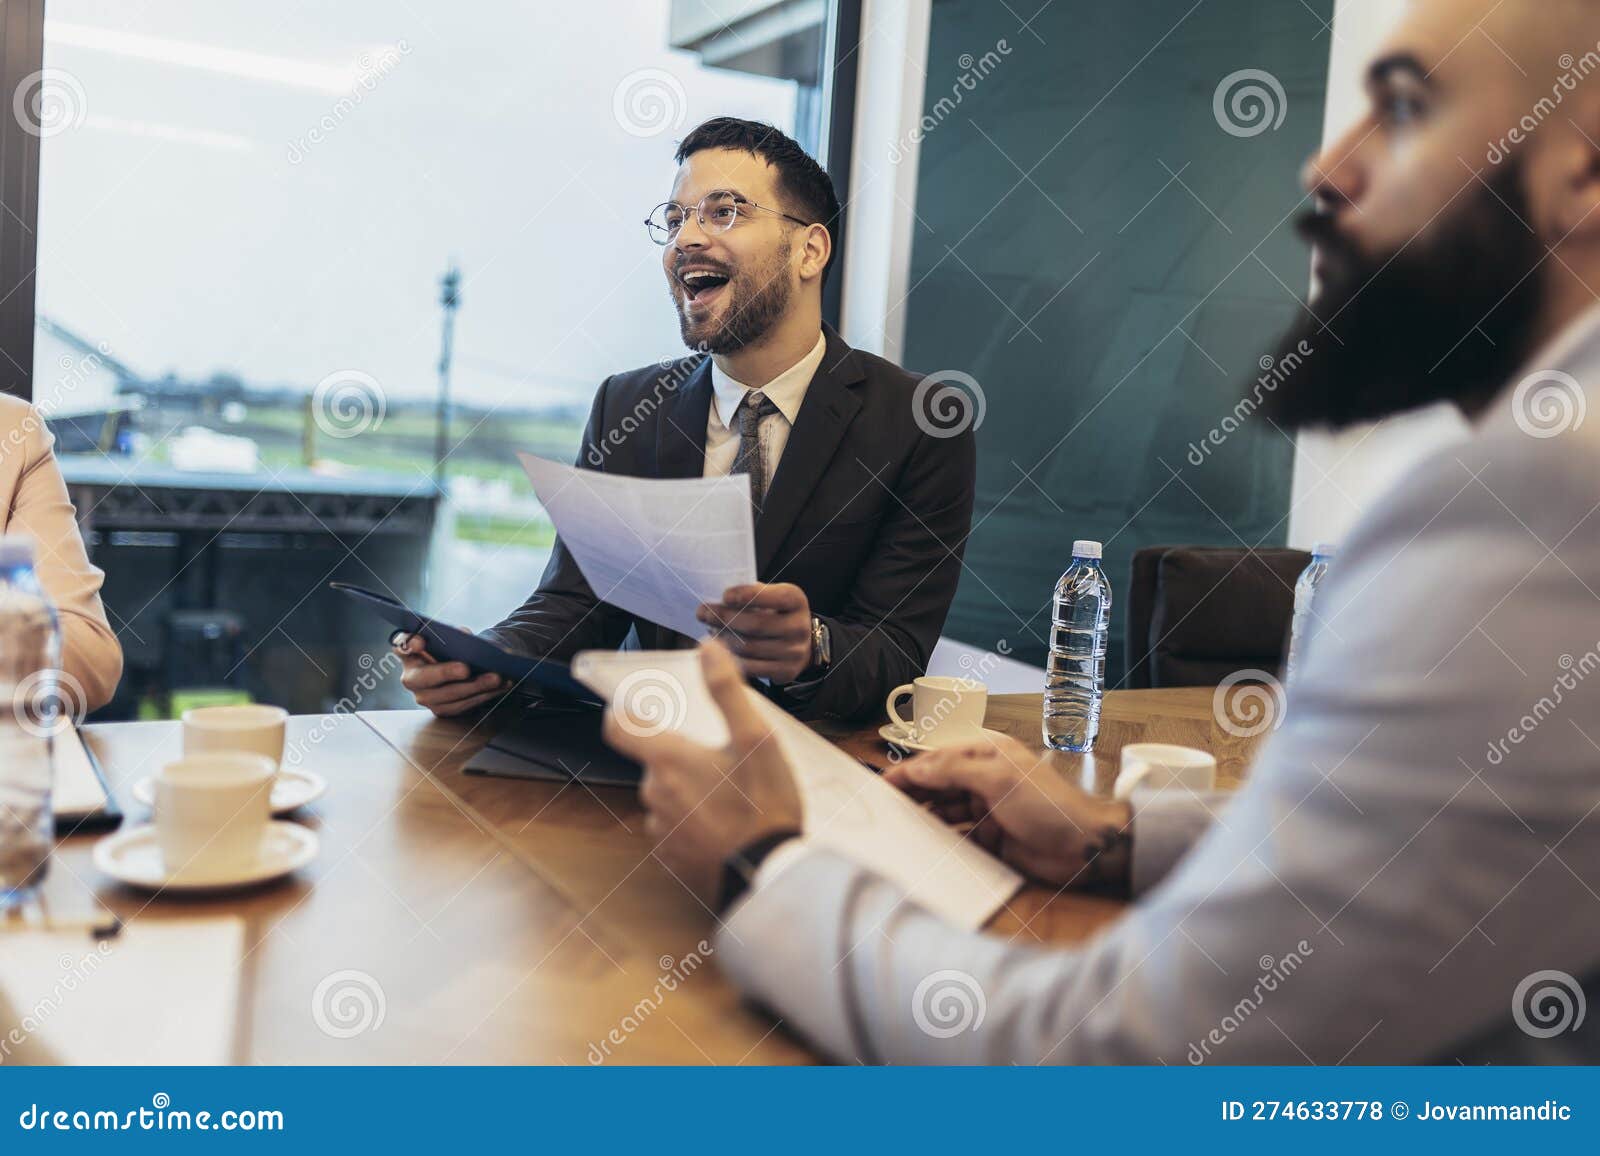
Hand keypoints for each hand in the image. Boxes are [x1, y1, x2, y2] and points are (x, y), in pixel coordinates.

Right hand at [394, 634, 507, 717]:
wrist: (467, 667)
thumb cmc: (456, 648)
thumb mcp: (454, 637)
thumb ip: (454, 634)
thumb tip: (464, 636)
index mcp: (409, 653)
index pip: (401, 646)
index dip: (408, 644)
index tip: (421, 642)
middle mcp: (411, 678)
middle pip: (423, 678)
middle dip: (446, 673)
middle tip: (466, 668)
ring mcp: (425, 697)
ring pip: (447, 696)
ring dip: (474, 687)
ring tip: (496, 678)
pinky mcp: (442, 710)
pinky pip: (463, 706)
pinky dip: (484, 696)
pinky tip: (501, 686)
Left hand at [602, 640, 803, 906]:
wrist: (769, 876)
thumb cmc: (764, 803)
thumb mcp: (756, 739)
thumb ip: (727, 691)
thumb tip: (708, 648)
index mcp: (668, 760)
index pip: (619, 726)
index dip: (624, 713)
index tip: (638, 708)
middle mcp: (654, 794)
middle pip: (653, 763)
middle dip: (681, 758)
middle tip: (723, 762)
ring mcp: (661, 830)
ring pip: (666, 797)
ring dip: (689, 792)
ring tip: (731, 798)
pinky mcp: (672, 860)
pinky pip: (675, 830)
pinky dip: (694, 824)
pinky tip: (727, 826)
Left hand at [696, 582, 812, 683]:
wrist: (799, 643)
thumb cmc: (776, 614)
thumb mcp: (772, 597)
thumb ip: (752, 595)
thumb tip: (720, 602)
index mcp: (796, 601)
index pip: (772, 597)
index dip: (747, 595)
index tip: (725, 595)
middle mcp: (799, 627)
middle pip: (756, 624)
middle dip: (725, 618)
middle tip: (703, 613)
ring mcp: (794, 652)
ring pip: (750, 648)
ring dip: (723, 640)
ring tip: (709, 632)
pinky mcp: (786, 671)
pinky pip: (751, 667)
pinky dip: (730, 660)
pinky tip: (718, 652)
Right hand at [884, 732, 1132, 888]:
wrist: (1085, 846)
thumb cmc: (1047, 805)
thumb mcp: (998, 779)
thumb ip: (953, 771)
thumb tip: (916, 767)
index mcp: (986, 754)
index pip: (937, 759)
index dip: (908, 771)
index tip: (881, 786)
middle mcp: (983, 779)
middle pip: (937, 786)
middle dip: (913, 797)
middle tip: (884, 812)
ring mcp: (987, 809)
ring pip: (945, 812)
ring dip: (926, 820)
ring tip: (899, 831)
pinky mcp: (992, 838)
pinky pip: (959, 837)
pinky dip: (943, 841)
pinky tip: (926, 848)